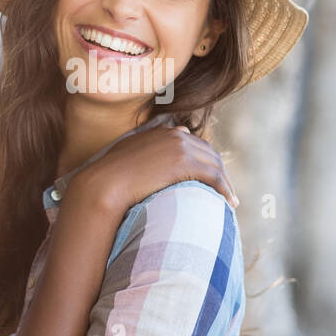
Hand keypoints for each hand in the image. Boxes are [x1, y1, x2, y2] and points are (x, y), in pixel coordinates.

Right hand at [69, 123, 237, 216]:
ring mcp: (181, 147)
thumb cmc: (109, 176)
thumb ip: (141, 152)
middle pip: (209, 153)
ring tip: (231, 200)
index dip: (205, 161)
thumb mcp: (125, 157)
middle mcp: (175, 135)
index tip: (210, 177)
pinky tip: (229, 203)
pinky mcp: (185, 163)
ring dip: (226, 183)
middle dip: (220, 172)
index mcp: (163, 132)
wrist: (104, 183)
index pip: (194, 143)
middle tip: (226, 191)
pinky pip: (215, 176)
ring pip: (215, 164)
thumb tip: (146, 162)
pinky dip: (225, 189)